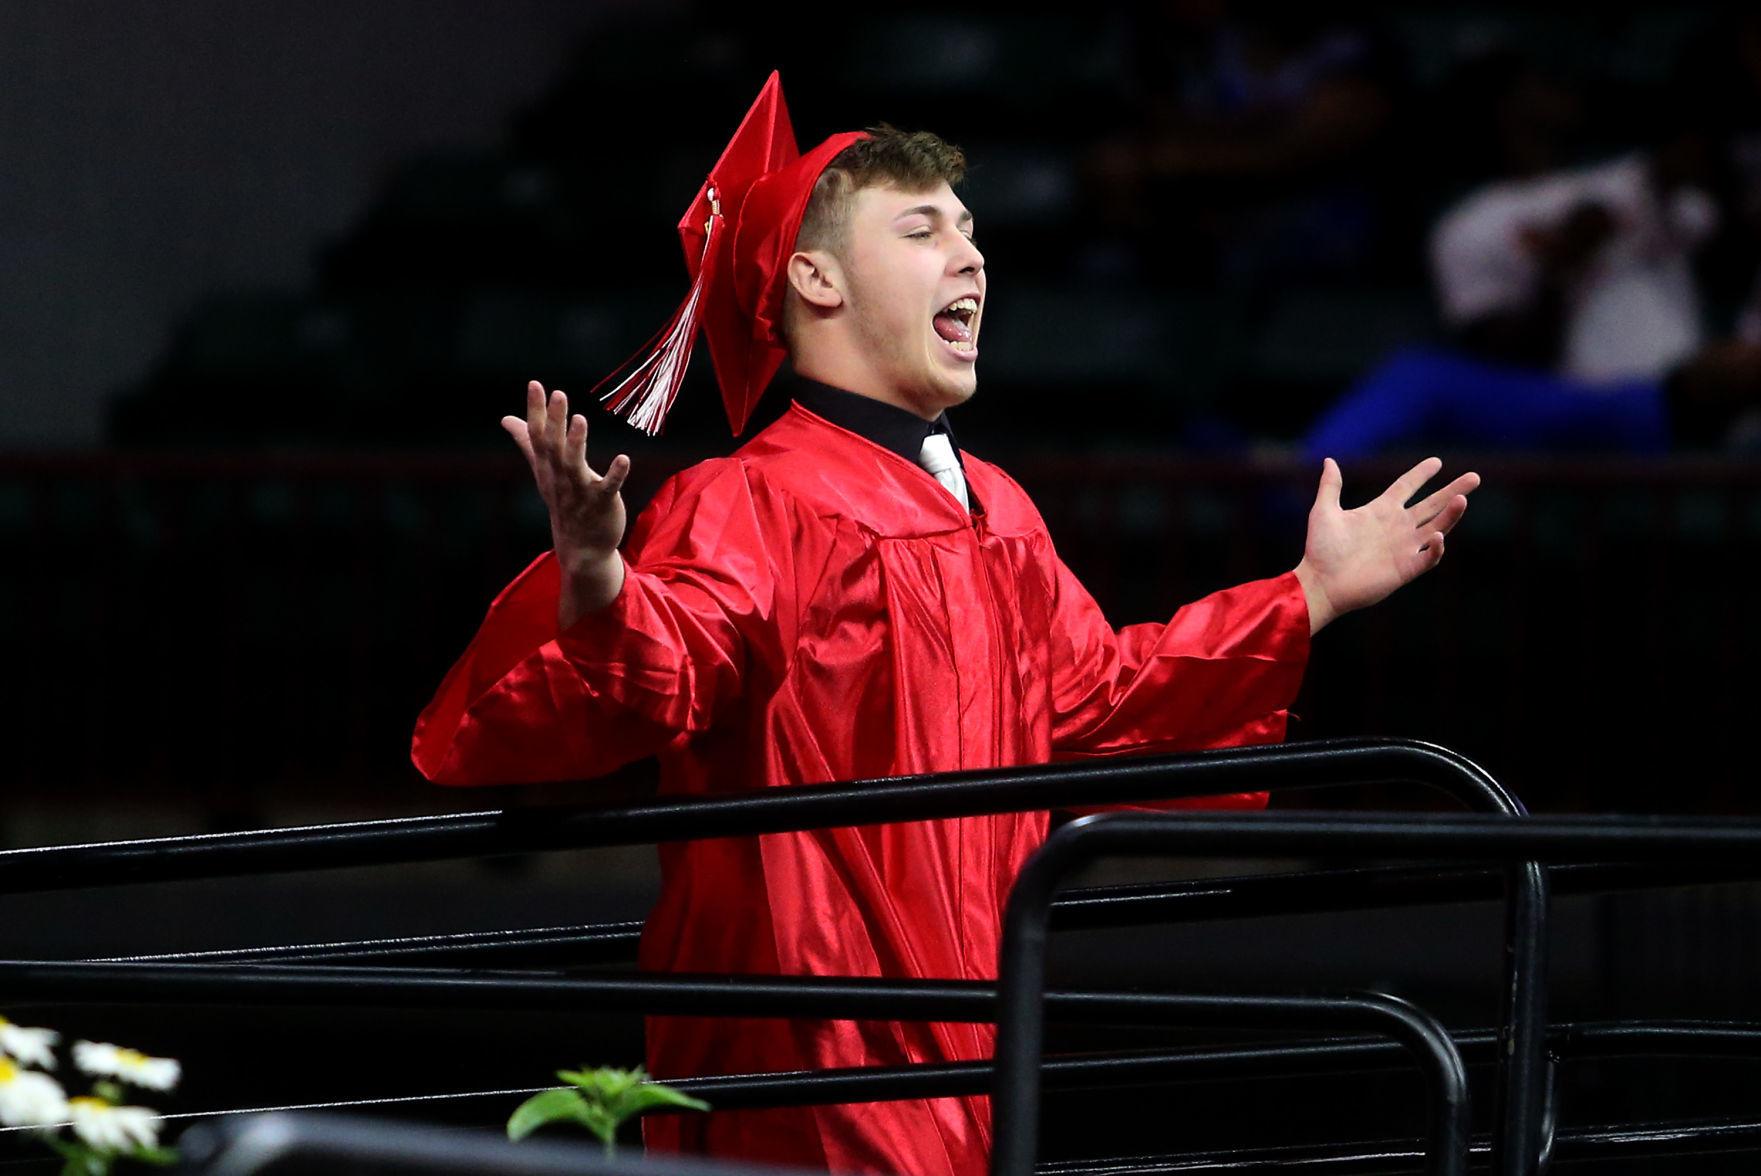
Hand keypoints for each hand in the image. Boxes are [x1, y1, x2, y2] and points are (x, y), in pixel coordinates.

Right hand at [502, 380, 630, 624]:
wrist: (581, 547)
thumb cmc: (564, 502)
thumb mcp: (543, 471)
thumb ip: (528, 442)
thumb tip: (506, 418)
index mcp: (547, 467)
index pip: (537, 435)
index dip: (536, 410)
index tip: (535, 384)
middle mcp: (559, 478)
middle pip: (554, 447)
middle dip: (555, 421)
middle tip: (559, 394)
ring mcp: (580, 491)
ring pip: (575, 465)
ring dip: (577, 443)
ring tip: (581, 419)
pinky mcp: (602, 503)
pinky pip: (608, 488)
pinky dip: (615, 474)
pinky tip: (625, 459)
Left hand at [1294, 457, 1478, 633]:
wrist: (1319, 583)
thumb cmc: (1320, 549)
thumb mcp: (1324, 511)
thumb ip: (1330, 486)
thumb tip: (1329, 460)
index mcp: (1380, 511)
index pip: (1406, 487)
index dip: (1421, 474)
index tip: (1437, 462)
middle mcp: (1396, 527)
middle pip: (1431, 505)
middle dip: (1453, 491)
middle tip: (1474, 477)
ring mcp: (1403, 548)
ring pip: (1436, 527)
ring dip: (1451, 515)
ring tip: (1462, 500)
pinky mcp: (1405, 569)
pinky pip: (1428, 557)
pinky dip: (1436, 548)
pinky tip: (1439, 535)